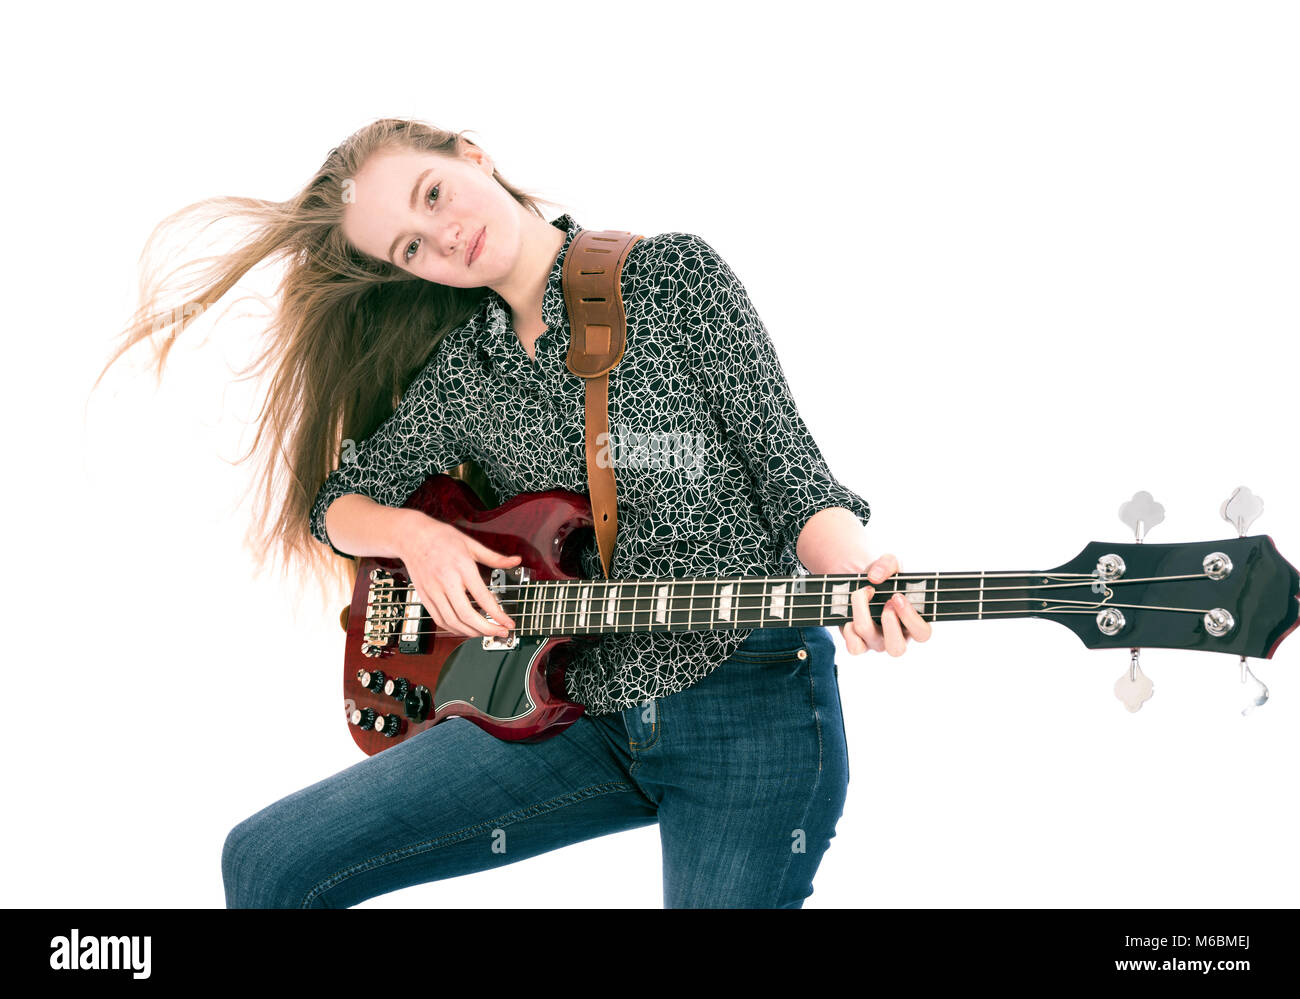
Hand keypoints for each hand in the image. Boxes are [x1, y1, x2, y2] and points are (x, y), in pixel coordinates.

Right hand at [397, 513, 520, 638]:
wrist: (412, 536)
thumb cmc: (442, 538)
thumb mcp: (471, 544)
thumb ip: (495, 557)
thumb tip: (516, 561)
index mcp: (462, 567)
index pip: (482, 597)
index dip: (498, 615)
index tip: (508, 623)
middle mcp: (446, 581)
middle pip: (467, 615)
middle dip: (487, 629)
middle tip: (500, 633)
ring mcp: (433, 591)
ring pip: (452, 621)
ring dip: (471, 632)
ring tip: (486, 633)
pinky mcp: (424, 597)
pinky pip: (440, 620)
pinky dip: (454, 629)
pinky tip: (466, 629)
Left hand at [839, 553, 932, 655]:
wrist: (858, 582)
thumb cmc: (882, 578)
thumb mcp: (888, 564)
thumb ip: (887, 564)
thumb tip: (874, 577)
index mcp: (912, 622)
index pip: (922, 633)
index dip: (912, 619)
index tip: (897, 597)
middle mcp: (896, 636)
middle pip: (897, 649)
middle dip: (890, 624)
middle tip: (886, 602)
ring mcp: (877, 642)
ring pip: (872, 642)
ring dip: (864, 614)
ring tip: (863, 593)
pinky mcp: (858, 643)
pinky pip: (855, 647)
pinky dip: (849, 630)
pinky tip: (850, 614)